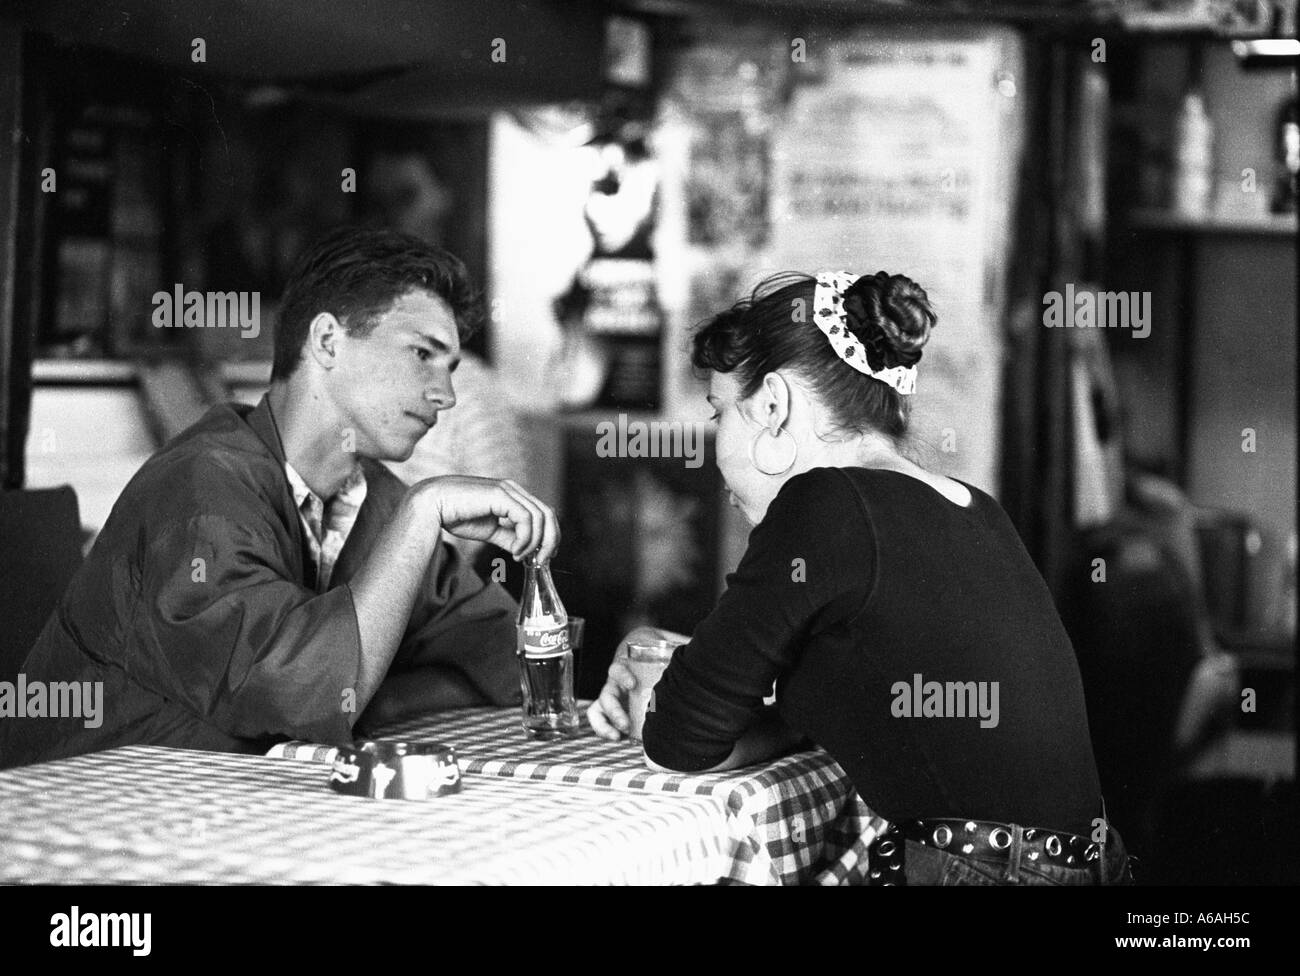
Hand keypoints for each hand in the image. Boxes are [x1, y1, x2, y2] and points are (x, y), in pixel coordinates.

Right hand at [411, 476, 559, 561]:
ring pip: (540, 517)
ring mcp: (508, 490)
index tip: (542, 556)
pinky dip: (525, 538)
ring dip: (535, 543)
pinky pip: (525, 519)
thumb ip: (507, 536)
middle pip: (548, 513)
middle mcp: (513, 489)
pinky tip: (515, 550)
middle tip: (541, 560)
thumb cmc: (455, 514)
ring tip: (520, 556)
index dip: (550, 535)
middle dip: (551, 540)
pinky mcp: (500, 495)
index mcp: (512, 495)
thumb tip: (523, 550)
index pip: (543, 512)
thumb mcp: (489, 530)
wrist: (431, 504)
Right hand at [586, 625, 688, 740]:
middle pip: (606, 695)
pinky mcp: (617, 710)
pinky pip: (603, 721)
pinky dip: (606, 730)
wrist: (648, 653)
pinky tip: (619, 738)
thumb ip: (678, 649)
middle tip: (625, 724)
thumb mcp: (665, 648)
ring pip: (598, 710)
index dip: (622, 676)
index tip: (632, 684)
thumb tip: (698, 649)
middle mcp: (616, 682)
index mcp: (625, 666)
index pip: (617, 669)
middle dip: (614, 711)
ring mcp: (614, 697)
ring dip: (604, 725)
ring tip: (618, 736)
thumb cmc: (656, 652)